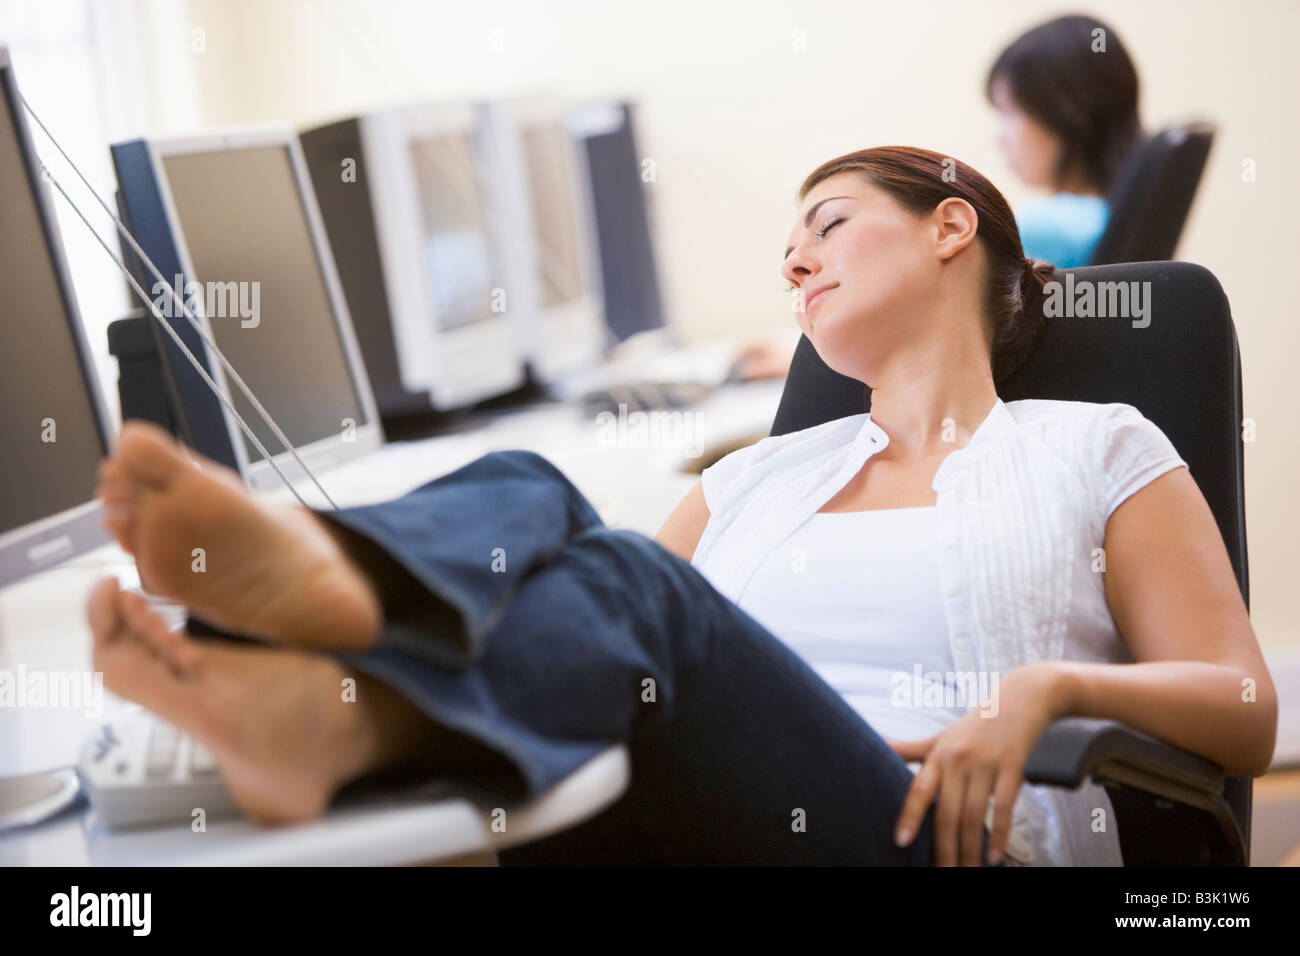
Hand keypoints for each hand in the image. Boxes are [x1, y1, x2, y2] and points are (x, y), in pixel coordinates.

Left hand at [886, 662, 1068, 865]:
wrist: (1020, 699)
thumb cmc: (976, 725)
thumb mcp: (941, 736)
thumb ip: (911, 749)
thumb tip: (877, 747)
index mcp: (938, 755)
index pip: (919, 789)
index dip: (908, 815)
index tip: (900, 842)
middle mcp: (958, 760)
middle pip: (947, 812)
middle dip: (944, 848)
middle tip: (941, 873)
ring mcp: (986, 764)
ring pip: (975, 815)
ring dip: (971, 849)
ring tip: (968, 872)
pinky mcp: (1013, 768)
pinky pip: (1005, 808)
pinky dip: (1000, 835)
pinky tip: (994, 857)